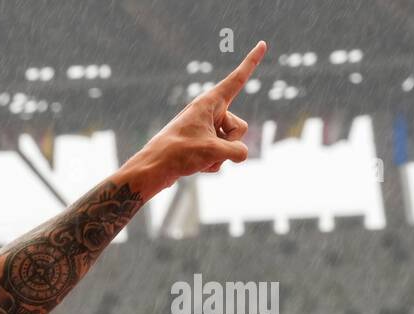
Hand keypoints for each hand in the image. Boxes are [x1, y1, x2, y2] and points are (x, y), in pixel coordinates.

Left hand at [132, 40, 266, 193]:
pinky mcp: (201, 144)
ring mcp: (205, 130)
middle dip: (230, 142)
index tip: (262, 44)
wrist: (151, 170)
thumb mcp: (214, 152)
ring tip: (197, 159)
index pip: (237, 79)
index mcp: (209, 103)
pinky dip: (212, 164)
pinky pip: (220, 155)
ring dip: (220, 156)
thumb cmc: (179, 154)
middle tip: (205, 149)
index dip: (251, 62)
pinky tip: (195, 167)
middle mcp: (208, 113)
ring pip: (231, 144)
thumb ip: (237, 151)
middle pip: (239, 128)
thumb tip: (241, 154)